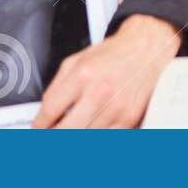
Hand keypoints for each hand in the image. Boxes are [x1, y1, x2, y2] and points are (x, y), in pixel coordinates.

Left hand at [31, 14, 178, 128]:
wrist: (147, 48)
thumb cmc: (114, 54)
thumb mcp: (76, 61)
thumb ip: (56, 87)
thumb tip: (44, 114)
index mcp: (82, 75)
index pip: (49, 112)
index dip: (39, 125)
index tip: (39, 129)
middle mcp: (99, 93)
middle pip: (65, 131)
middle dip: (53, 137)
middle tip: (50, 136)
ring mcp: (115, 108)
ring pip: (84, 139)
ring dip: (73, 139)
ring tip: (71, 132)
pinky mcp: (128, 119)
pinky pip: (105, 139)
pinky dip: (94, 138)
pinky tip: (89, 132)